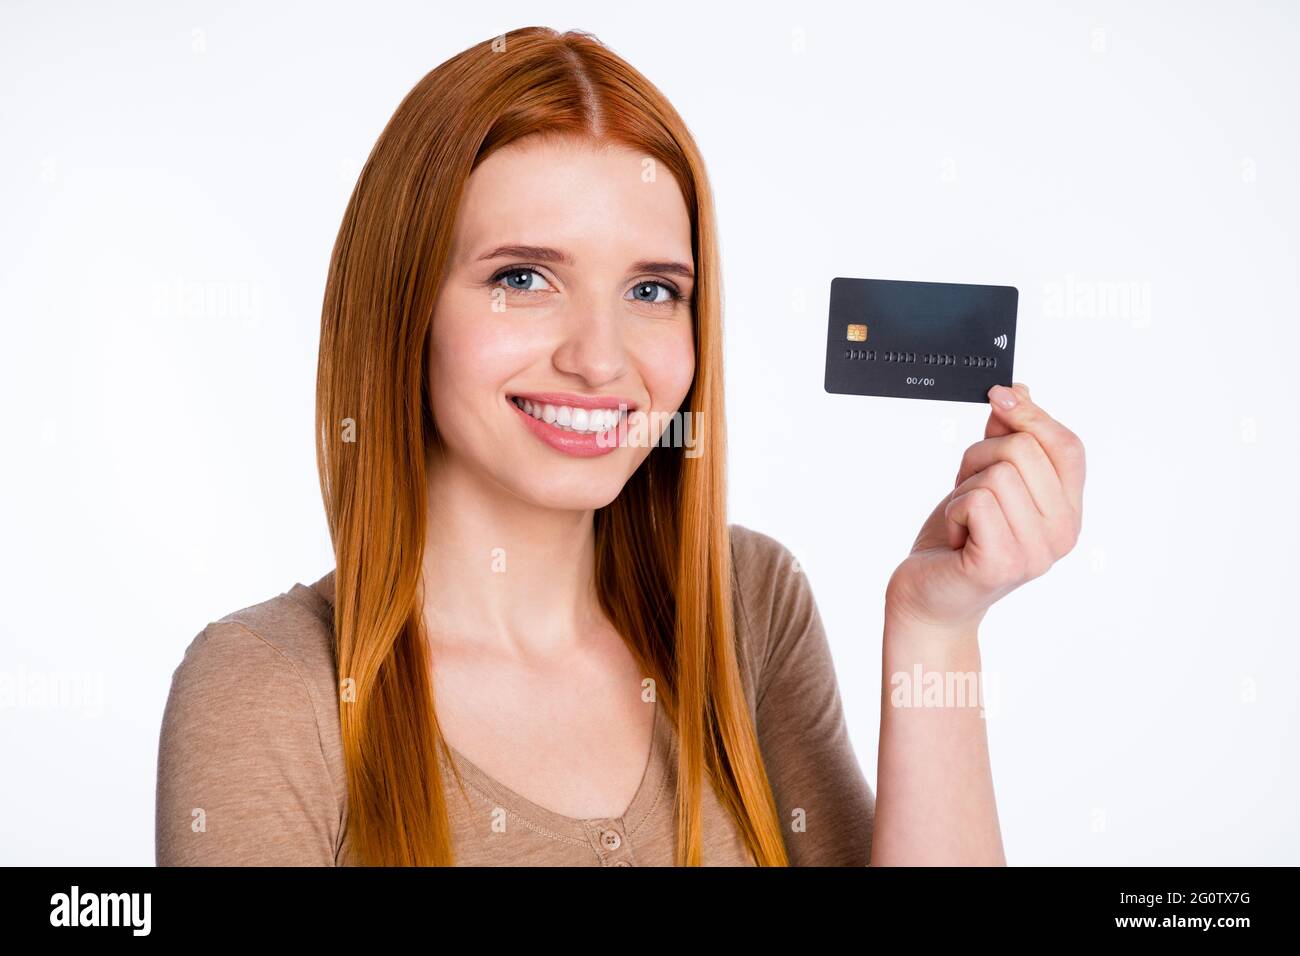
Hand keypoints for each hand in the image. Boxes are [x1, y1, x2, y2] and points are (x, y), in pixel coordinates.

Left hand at [885, 382, 1085, 631]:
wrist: (928, 599)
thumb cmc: (957, 541)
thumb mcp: (984, 481)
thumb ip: (1006, 440)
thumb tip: (1018, 391)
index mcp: (1067, 512)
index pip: (1068, 446)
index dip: (1033, 415)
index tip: (999, 398)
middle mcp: (1062, 534)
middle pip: (1025, 450)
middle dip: (980, 457)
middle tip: (966, 493)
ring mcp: (1036, 552)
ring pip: (998, 473)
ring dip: (963, 489)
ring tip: (962, 521)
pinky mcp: (1002, 562)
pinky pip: (978, 500)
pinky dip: (954, 510)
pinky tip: (955, 537)